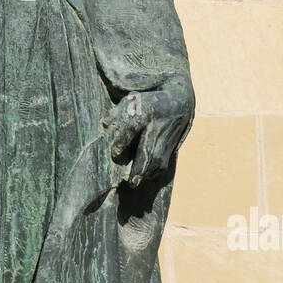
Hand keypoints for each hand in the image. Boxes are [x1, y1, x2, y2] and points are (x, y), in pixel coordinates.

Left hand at [102, 74, 193, 188]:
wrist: (178, 102)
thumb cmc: (146, 103)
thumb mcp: (131, 101)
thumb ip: (116, 113)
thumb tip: (104, 124)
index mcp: (144, 112)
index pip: (132, 128)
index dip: (123, 141)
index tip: (115, 153)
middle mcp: (156, 126)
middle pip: (148, 149)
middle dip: (139, 166)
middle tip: (131, 182)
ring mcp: (165, 138)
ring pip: (158, 159)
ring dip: (146, 173)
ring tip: (135, 182)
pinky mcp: (171, 146)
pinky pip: (164, 163)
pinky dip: (154, 172)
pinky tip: (145, 177)